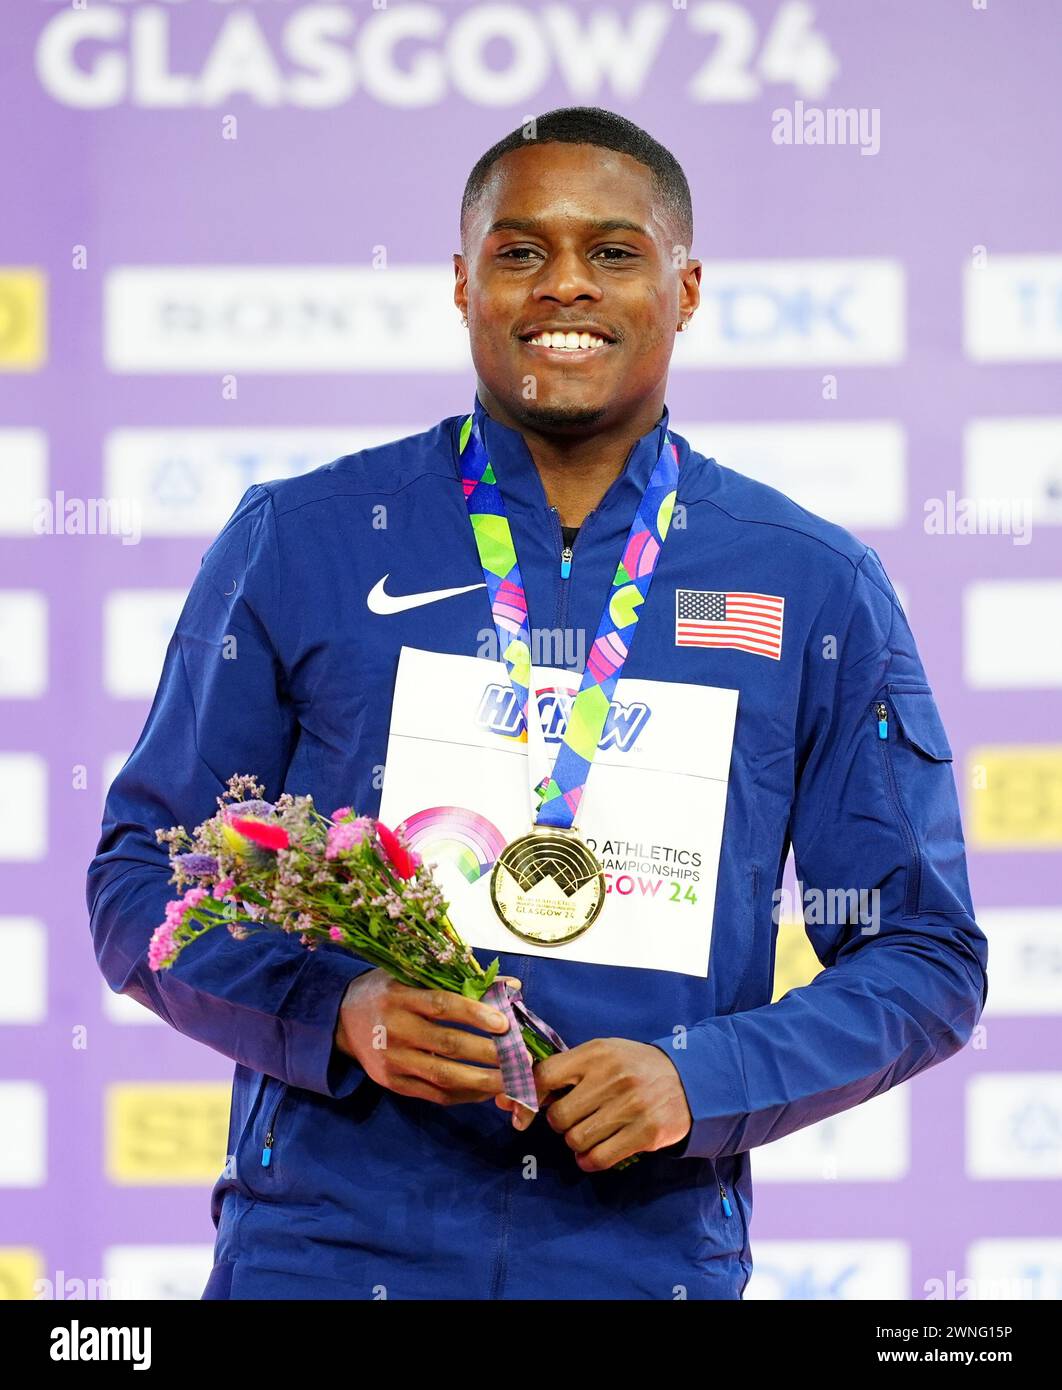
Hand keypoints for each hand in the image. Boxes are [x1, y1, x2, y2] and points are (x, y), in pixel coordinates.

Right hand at [334, 968, 519, 1105]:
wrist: (339, 1019)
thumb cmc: (387, 991)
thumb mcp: (415, 975)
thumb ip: (463, 980)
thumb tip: (512, 986)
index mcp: (400, 997)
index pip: (442, 1005)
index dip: (475, 1014)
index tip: (505, 1023)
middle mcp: (395, 1030)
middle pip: (449, 1045)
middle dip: (490, 1054)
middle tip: (521, 1058)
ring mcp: (393, 1061)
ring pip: (444, 1075)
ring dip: (482, 1081)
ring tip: (511, 1080)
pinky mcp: (392, 1084)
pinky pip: (434, 1095)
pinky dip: (464, 1095)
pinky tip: (485, 1090)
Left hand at [497, 1038, 691, 1170]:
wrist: (690, 1079)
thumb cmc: (634, 1067)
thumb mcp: (602, 1055)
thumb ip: (563, 1071)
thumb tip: (510, 1099)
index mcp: (596, 1053)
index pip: (544, 1077)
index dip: (528, 1098)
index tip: (524, 1111)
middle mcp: (612, 1077)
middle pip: (559, 1117)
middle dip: (560, 1124)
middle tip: (573, 1120)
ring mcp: (630, 1106)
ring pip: (576, 1140)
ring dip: (576, 1143)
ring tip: (589, 1134)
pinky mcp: (646, 1132)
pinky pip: (599, 1158)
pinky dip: (590, 1161)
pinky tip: (595, 1152)